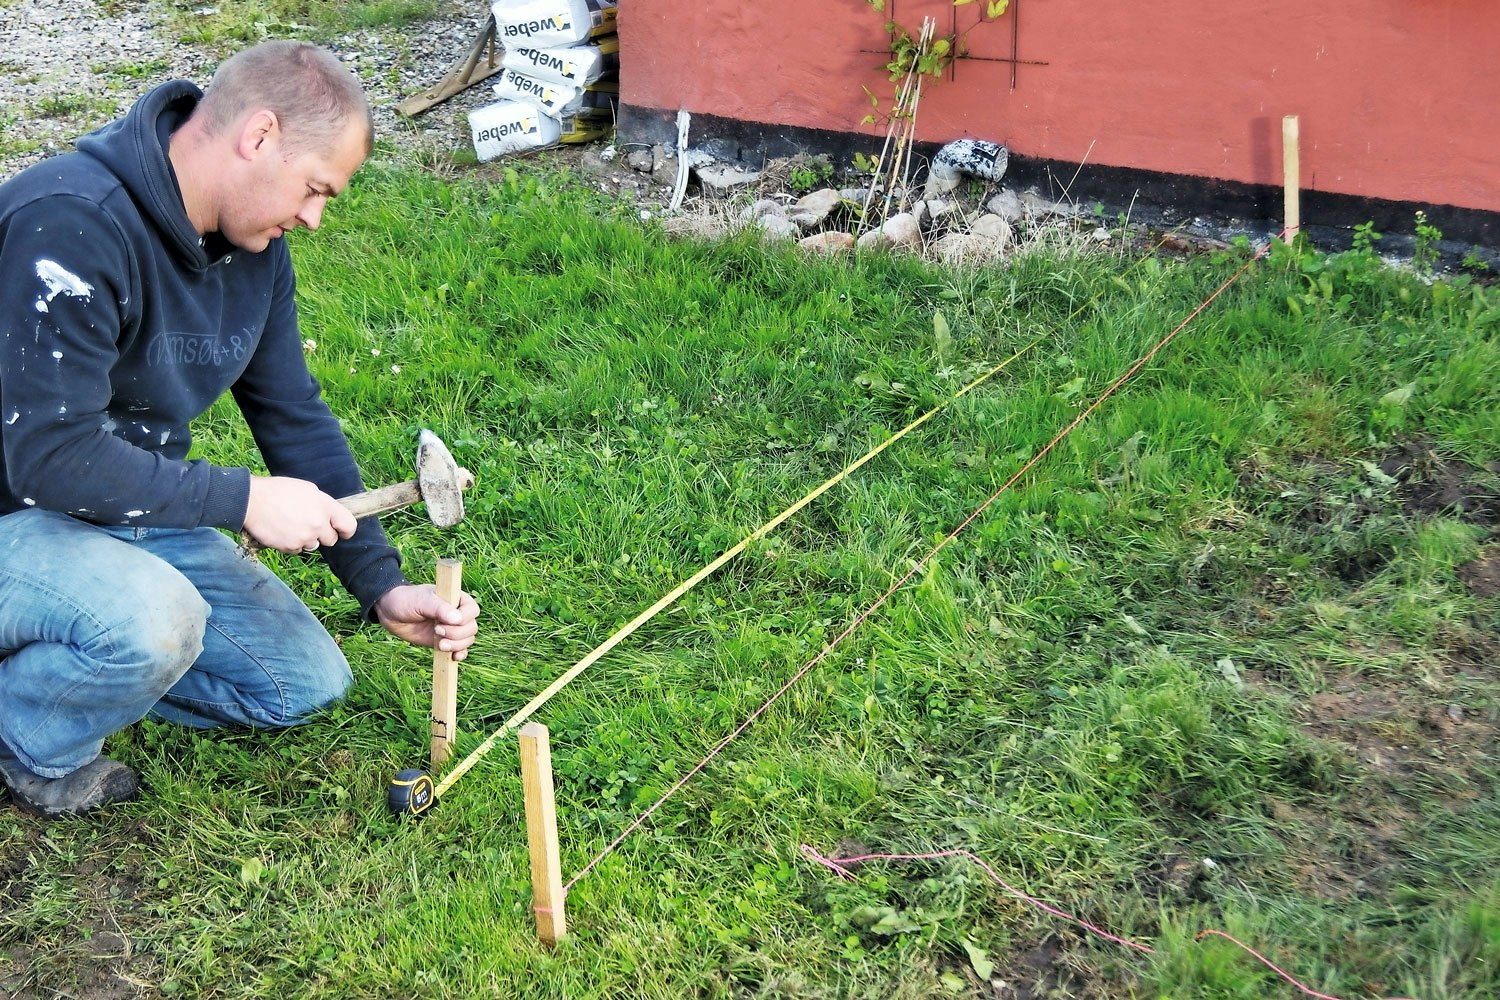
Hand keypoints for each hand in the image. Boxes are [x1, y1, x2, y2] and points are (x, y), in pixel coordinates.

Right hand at [243, 475, 358, 553]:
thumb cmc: (278, 491)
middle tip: (307, 526)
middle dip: (322, 535)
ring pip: (312, 545)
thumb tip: (330, 516)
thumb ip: (322, 504)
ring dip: (305, 539)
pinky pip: (297, 550)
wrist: (251, 501)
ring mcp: (305, 536)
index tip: (340, 531)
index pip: (349, 525)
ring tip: (289, 525)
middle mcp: (319, 523)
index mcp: (325, 506)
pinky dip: (291, 544)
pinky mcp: (291, 546)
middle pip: (331, 540)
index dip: (345, 530)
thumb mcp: (307, 489)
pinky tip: (281, 531)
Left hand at [374, 583, 479, 659]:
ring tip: (440, 645)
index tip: (443, 622)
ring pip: (467, 640)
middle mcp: (457, 614)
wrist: (391, 613)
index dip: (463, 619)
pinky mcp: (445, 641)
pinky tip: (453, 657)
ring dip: (456, 645)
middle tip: (437, 631)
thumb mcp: (421, 601)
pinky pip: (460, 650)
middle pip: (471, 628)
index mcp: (456, 599)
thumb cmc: (407, 600)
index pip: (472, 610)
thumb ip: (439, 608)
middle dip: (457, 634)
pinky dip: (459, 654)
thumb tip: (457, 619)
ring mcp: (452, 629)